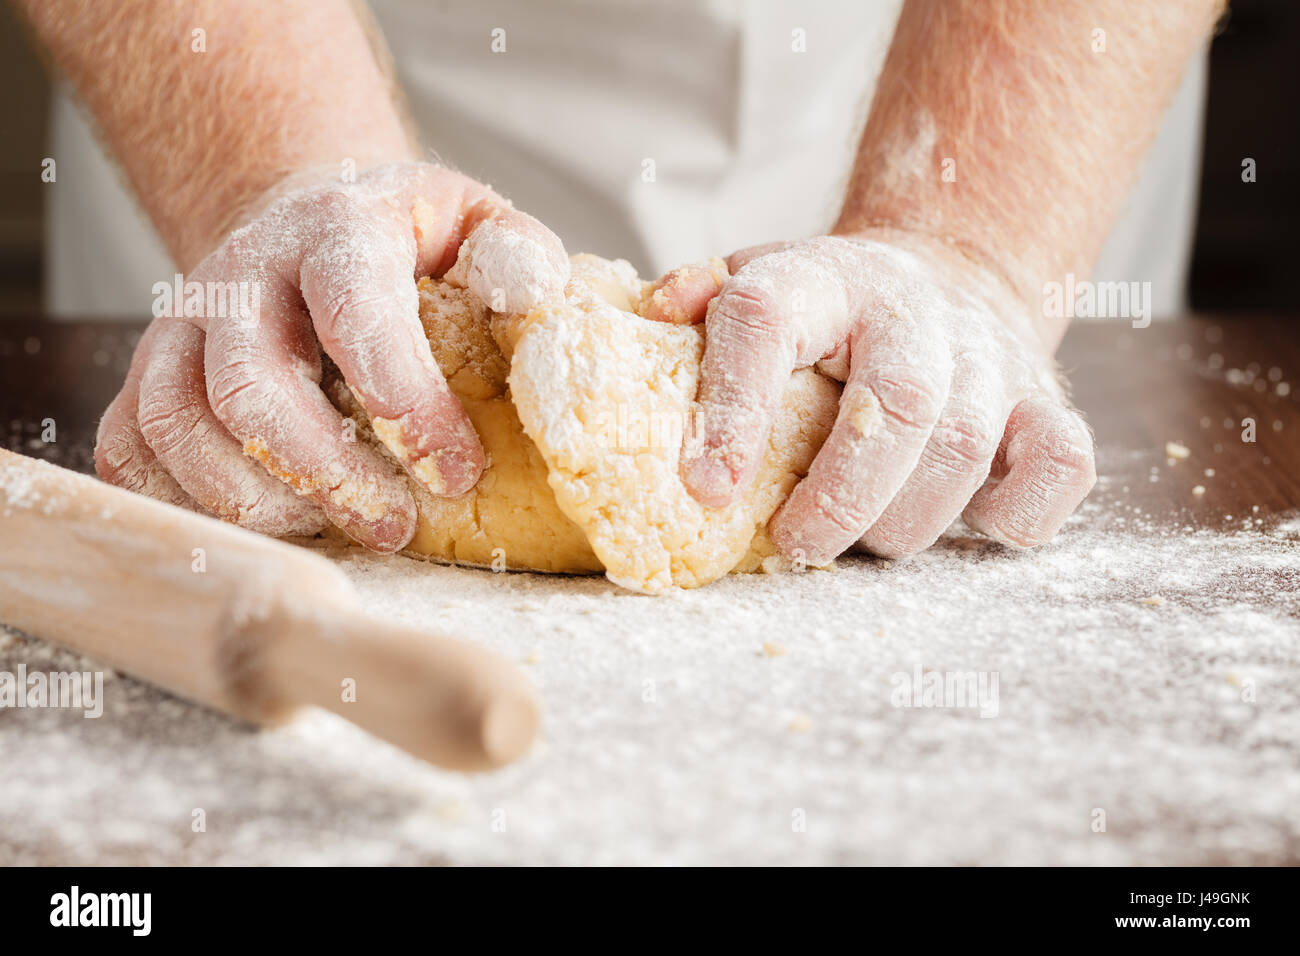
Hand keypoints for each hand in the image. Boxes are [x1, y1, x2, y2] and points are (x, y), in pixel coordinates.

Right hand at [95, 162, 567, 551]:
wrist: (303, 227)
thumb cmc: (402, 244)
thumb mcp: (474, 222)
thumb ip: (516, 252)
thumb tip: (527, 289)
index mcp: (334, 231)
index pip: (355, 315)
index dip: (405, 404)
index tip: (458, 474)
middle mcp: (242, 273)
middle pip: (251, 387)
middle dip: (326, 474)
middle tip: (396, 527)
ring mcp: (182, 324)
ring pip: (178, 424)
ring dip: (255, 499)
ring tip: (332, 529)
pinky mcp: (147, 372)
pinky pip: (130, 446)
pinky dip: (185, 500)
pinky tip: (262, 519)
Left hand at [651, 229, 1096, 564]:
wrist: (949, 277)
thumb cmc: (832, 311)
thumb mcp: (762, 284)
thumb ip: (705, 296)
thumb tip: (661, 305)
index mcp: (825, 278)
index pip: (769, 320)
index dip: (734, 406)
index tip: (705, 488)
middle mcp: (916, 309)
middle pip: (896, 405)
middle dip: (840, 496)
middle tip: (796, 544)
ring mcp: (991, 356)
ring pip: (964, 450)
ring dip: (905, 520)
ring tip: (861, 540)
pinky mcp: (1048, 401)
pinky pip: (1059, 467)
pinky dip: (1015, 515)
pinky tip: (966, 525)